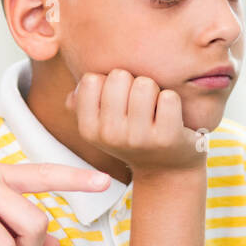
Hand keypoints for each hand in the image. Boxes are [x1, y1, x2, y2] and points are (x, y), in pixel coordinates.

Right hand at [65, 69, 205, 175]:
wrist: (164, 169)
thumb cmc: (131, 136)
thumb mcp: (100, 125)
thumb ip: (82, 104)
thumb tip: (73, 94)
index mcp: (88, 129)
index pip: (91, 80)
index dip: (107, 81)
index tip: (116, 97)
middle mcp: (109, 135)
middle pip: (119, 76)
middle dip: (131, 81)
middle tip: (138, 101)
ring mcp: (137, 138)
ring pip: (144, 84)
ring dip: (153, 89)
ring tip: (154, 107)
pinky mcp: (166, 137)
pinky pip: (169, 98)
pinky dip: (172, 100)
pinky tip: (169, 115)